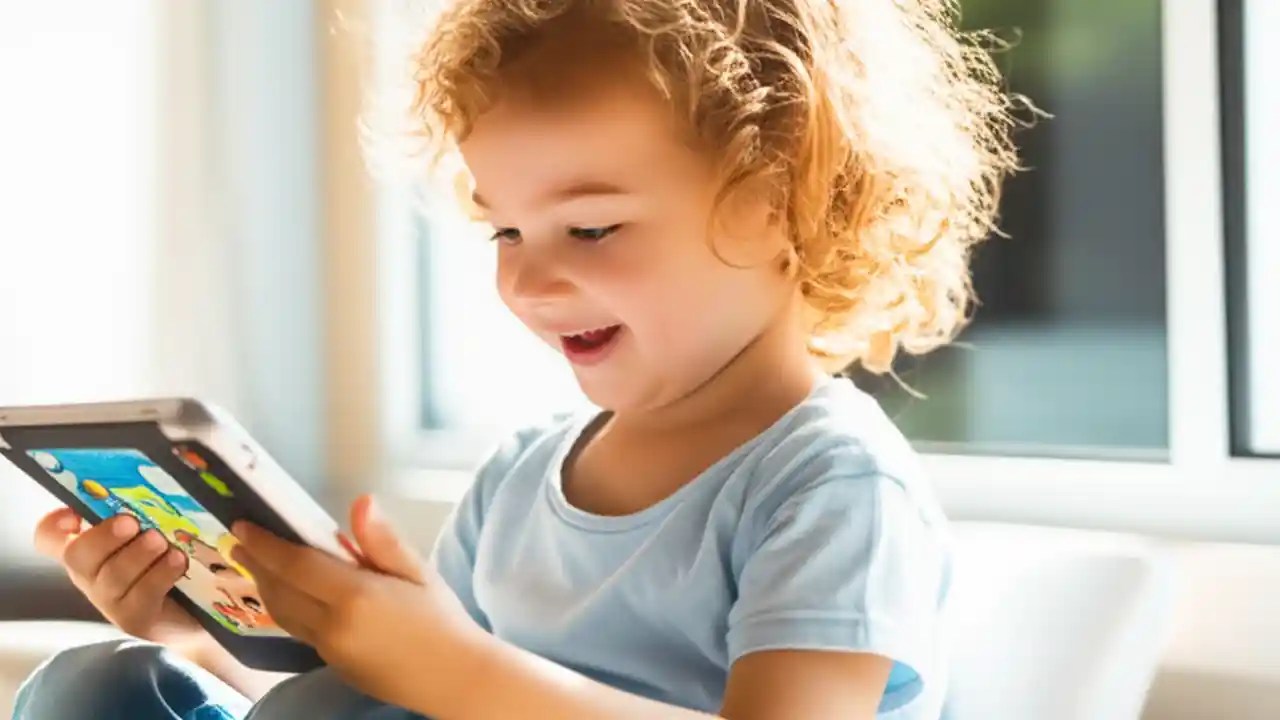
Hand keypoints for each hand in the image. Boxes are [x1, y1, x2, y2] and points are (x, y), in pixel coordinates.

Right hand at [34, 508, 201, 643]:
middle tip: (131, 523)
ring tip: (162, 542)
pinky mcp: (135, 619)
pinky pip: (141, 596)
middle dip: (103, 537)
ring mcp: (110, 600)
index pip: (50, 538)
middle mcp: (91, 574)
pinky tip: (178, 561)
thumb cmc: (170, 556)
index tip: (75, 515)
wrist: (198, 607)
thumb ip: (145, 507)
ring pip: (111, 576)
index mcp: (88, 547)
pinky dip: (160, 574)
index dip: (53, 526)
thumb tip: (164, 471)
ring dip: (138, 555)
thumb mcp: (155, 526)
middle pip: (76, 555)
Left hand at [231, 495, 486, 714]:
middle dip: (255, 564)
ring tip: (254, 564)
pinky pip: (298, 630)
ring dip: (265, 587)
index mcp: (355, 596)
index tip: (244, 526)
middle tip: (238, 541)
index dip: (266, 544)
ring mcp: (329, 649)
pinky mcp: (332, 665)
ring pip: (283, 614)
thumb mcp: (419, 571)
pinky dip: (285, 606)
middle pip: (280, 590)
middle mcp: (334, 625)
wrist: (454, 677)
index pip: (296, 564)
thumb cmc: (442, 618)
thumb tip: (361, 501)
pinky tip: (288, 594)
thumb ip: (383, 540)